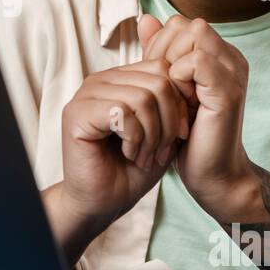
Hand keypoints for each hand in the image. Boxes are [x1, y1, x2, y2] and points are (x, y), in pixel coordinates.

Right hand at [58, 53, 187, 226]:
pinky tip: (129, 154)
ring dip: (152, 135)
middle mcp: (100, 81)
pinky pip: (122, 112)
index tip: (179, 134)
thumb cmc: (132, 169)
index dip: (180, 101)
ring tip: (145, 156)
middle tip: (161, 152)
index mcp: (119, 79)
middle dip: (169, 122)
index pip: (162, 67)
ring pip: (142, 98)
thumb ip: (174, 103)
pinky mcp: (76, 114)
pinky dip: (134, 138)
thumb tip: (193, 81)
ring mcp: (86, 96)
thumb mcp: (164, 131)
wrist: (105, 202)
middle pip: (158, 82)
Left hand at [138, 13, 257, 216]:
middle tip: (164, 88)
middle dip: (164, 52)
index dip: (161, 46)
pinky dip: (178, 79)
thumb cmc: (189, 136)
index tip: (158, 80)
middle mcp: (231, 58)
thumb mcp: (169, 88)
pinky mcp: (228, 91)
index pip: (182, 24)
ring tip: (173, 97)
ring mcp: (233, 72)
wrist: (212, 176)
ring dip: (171, 65)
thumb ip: (160, 52)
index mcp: (220, 56)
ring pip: (193, 35)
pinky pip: (196, 61)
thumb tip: (146, 18)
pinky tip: (180, 104)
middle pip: (186, 24)